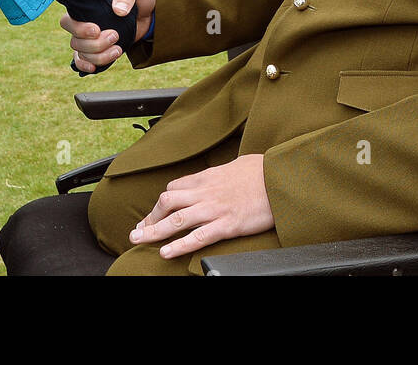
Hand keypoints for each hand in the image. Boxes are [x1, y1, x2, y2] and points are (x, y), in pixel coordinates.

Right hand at [62, 0, 154, 72]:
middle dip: (95, 45)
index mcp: (87, 7)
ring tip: (118, 49)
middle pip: (75, 42)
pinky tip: (94, 68)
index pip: (68, 21)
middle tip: (115, 36)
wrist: (150, 10)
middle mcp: (85, 23)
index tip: (97, 29)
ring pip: (82, 54)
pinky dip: (86, 66)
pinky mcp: (101, 49)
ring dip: (99, 56)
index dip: (79, 29)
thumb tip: (118, 10)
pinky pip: (84, 61)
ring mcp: (92, 38)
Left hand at [129, 155, 272, 259]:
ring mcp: (214, 208)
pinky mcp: (226, 225)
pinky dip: (178, 245)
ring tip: (138, 240)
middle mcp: (206, 192)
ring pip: (175, 220)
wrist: (280, 178)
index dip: (160, 204)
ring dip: (153, 231)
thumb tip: (217, 176)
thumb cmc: (262, 171)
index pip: (174, 188)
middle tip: (138, 230)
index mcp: (208, 176)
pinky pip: (197, 237)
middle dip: (150, 218)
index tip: (153, 215)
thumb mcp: (236, 165)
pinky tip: (165, 253)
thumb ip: (221, 174)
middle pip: (167, 203)